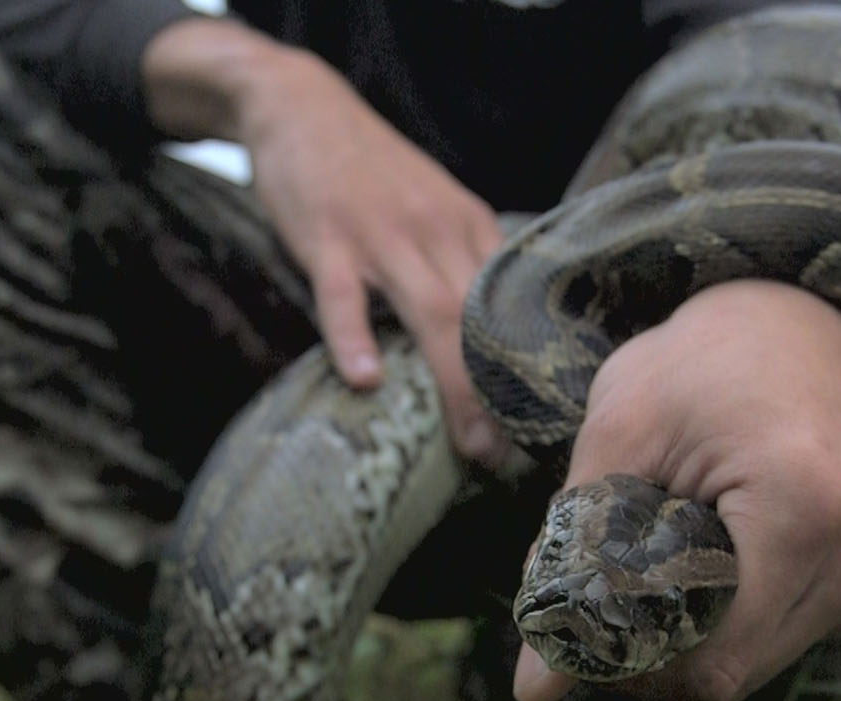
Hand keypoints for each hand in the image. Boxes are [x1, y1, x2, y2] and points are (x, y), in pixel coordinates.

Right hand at [143, 22, 507, 466]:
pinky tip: (366, 379)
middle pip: (479, 322)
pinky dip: (355, 337)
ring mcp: (381, 234)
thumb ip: (461, 258)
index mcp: (469, 227)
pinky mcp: (327, 236)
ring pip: (430, 313)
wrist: (301, 104)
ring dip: (454, 382)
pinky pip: (343, 294)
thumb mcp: (433, 205)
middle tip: (509, 456)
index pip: (511, 307)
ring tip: (469, 442)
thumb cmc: (369, 170)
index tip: (540, 424)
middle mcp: (437, 231)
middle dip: (500, 394)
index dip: (528, 370)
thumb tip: (492, 326)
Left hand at [511, 281, 840, 700]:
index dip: (628, 667)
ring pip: (751, 671)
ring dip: (685, 645)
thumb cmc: (704, 359)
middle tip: (597, 604)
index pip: (707, 661)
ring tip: (649, 568)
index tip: (577, 628)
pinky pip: (775, 641)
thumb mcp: (622, 433)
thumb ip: (570, 560)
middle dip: (648, 662)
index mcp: (803, 511)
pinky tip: (697, 564)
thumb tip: (532, 693)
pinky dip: (721, 625)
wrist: (806, 313)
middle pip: (729, 678)